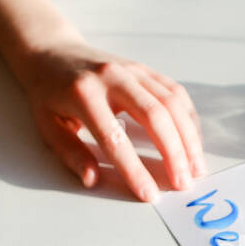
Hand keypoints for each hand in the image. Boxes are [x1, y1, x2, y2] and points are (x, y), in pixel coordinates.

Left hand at [16, 36, 204, 201]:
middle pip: (156, 116)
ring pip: (172, 103)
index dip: (134, 170)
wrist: (51, 51)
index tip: (149, 195)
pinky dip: (189, 118)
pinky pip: (175, 92)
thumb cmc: (47, 92)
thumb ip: (70, 153)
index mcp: (84, 94)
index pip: (115, 139)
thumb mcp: (47, 125)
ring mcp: (133, 70)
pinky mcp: (145, 69)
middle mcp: (113, 77)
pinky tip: (193, 141)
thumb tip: (92, 179)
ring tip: (197, 168)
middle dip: (174, 154)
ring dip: (189, 139)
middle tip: (183, 184)